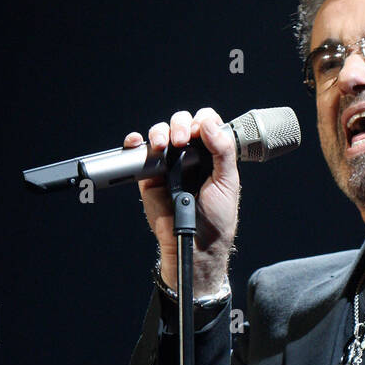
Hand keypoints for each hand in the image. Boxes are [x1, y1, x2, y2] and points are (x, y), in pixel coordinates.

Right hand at [123, 107, 239, 294]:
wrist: (196, 243)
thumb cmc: (217, 218)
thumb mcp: (228, 181)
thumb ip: (223, 150)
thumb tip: (208, 123)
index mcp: (212, 154)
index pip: (206, 123)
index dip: (202, 121)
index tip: (200, 133)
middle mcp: (190, 155)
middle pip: (181, 122)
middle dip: (180, 124)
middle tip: (181, 140)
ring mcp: (169, 164)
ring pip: (161, 133)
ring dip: (160, 132)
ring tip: (163, 145)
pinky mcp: (150, 176)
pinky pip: (140, 153)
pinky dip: (135, 143)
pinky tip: (137, 142)